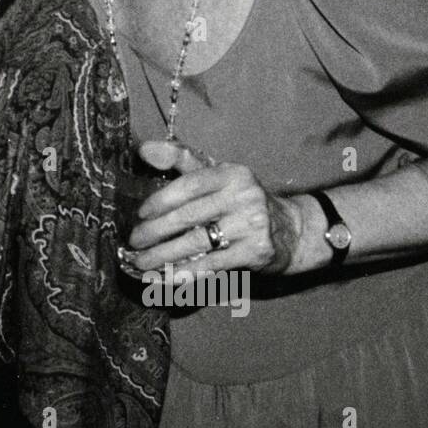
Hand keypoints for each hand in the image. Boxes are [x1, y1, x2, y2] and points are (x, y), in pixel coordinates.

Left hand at [125, 140, 305, 275]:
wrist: (293, 230)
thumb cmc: (242, 200)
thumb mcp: (219, 175)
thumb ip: (181, 160)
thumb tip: (144, 149)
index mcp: (232, 174)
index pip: (189, 185)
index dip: (161, 200)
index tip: (141, 214)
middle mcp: (244, 196)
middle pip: (189, 216)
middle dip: (155, 232)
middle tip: (134, 244)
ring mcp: (252, 225)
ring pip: (197, 243)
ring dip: (164, 256)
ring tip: (142, 264)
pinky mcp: (256, 252)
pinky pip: (212, 265)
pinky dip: (186, 273)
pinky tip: (166, 278)